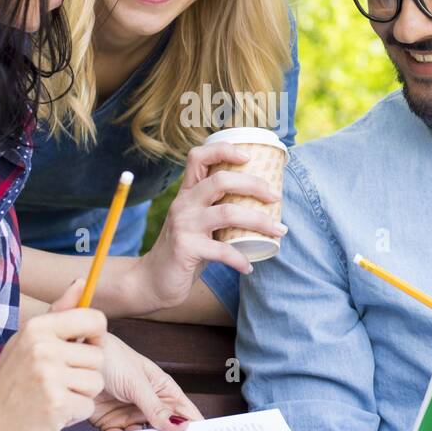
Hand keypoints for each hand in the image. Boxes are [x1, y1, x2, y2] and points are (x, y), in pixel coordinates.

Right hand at [0, 279, 104, 430]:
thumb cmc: (10, 380)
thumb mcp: (28, 339)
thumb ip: (59, 311)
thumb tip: (82, 282)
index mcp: (38, 327)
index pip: (94, 319)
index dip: (95, 336)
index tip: (82, 348)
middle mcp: (44, 348)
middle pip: (99, 356)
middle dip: (85, 372)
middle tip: (58, 381)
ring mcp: (51, 377)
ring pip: (96, 382)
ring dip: (80, 394)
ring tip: (55, 395)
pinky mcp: (57, 405)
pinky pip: (88, 406)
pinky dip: (74, 414)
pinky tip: (52, 413)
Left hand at [89, 333, 204, 430]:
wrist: (78, 354)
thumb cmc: (112, 358)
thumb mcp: (137, 383)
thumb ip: (155, 407)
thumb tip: (179, 426)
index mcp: (161, 388)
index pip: (183, 410)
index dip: (194, 426)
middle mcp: (148, 403)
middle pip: (165, 429)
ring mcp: (129, 413)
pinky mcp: (110, 422)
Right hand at [126, 142, 286, 310]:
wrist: (153, 280)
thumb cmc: (185, 249)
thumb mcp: (198, 222)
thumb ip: (218, 210)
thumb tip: (262, 204)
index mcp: (187, 193)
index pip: (199, 157)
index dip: (223, 150)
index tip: (249, 157)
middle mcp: (184, 204)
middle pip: (221, 180)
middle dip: (254, 185)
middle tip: (275, 197)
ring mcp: (184, 225)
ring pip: (228, 213)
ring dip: (260, 222)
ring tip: (278, 231)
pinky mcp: (186, 248)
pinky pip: (222, 250)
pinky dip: (240, 259)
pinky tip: (249, 267)